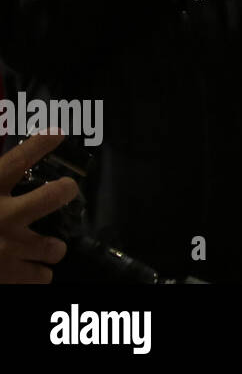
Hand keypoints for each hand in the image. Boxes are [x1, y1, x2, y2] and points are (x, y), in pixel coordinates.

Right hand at [0, 133, 78, 283]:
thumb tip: (0, 155)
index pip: (19, 159)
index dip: (41, 144)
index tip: (57, 134)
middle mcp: (2, 215)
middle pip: (52, 196)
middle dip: (65, 191)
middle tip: (66, 190)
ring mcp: (8, 247)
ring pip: (53, 246)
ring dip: (51, 247)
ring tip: (45, 246)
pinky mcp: (8, 275)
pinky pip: (41, 276)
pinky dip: (37, 274)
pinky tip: (29, 268)